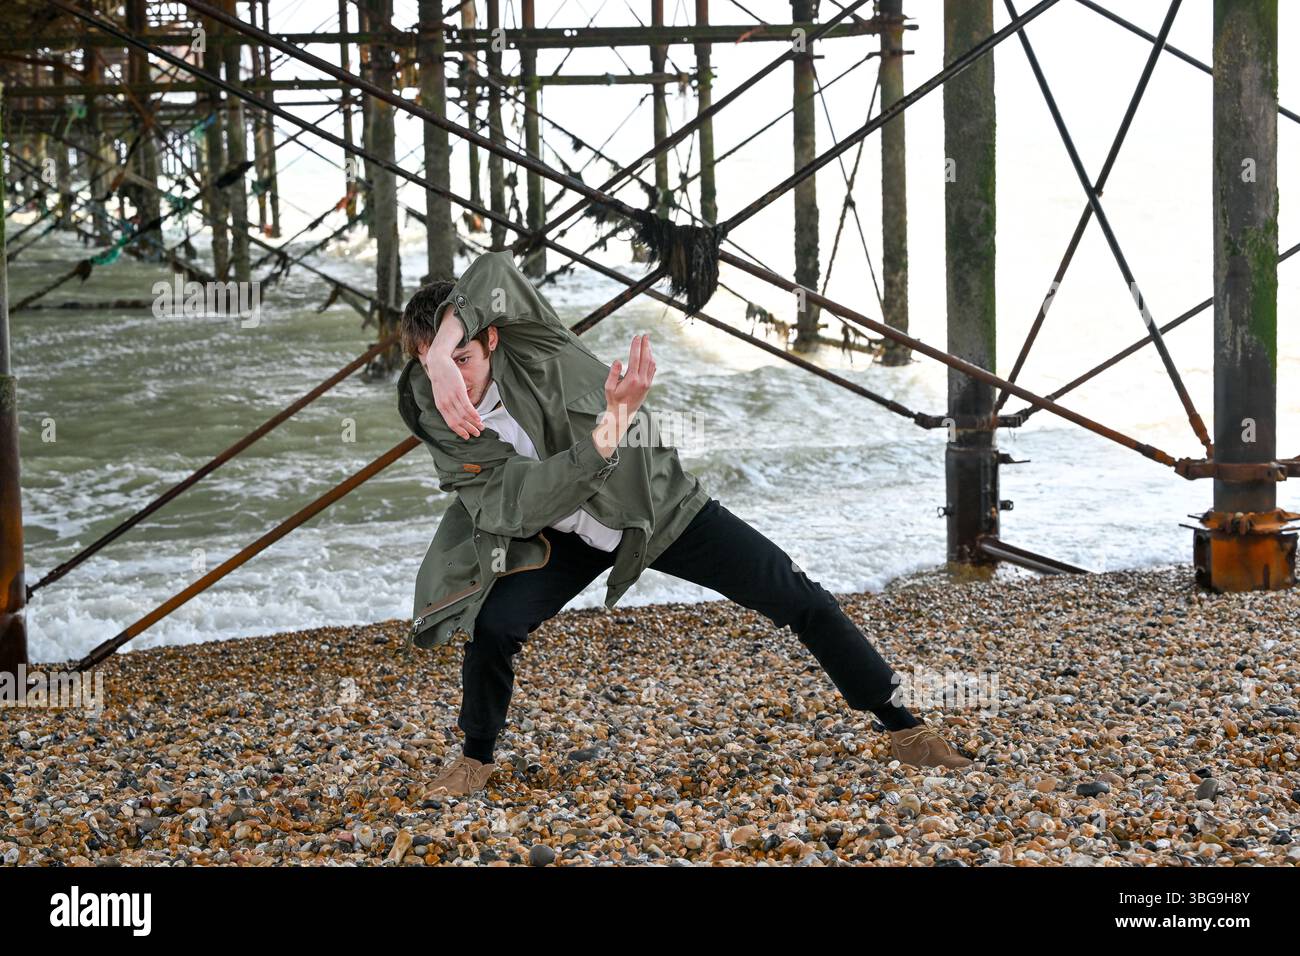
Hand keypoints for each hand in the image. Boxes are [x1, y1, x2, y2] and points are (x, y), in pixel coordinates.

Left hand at [420, 345, 482, 439]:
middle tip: (477, 434)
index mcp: (440, 406)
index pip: (451, 423)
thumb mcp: (441, 393)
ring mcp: (452, 398)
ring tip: (481, 427)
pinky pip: (468, 406)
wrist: (438, 364)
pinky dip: (474, 414)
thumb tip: (457, 411)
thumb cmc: (441, 378)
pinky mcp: (459, 391)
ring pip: (464, 415)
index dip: (460, 431)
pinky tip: (479, 418)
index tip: (467, 436)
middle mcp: (445, 404)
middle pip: (458, 421)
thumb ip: (448, 403)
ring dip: (474, 423)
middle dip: (469, 429)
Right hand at [593, 333, 654, 456]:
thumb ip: (613, 373)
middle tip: (645, 335)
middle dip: (646, 345)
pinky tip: (649, 355)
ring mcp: (647, 383)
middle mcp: (642, 381)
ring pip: (651, 364)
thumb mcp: (609, 387)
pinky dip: (651, 360)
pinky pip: (652, 370)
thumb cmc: (613, 400)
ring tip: (647, 343)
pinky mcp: (649, 386)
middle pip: (646, 358)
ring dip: (649, 352)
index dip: (636, 346)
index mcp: (632, 380)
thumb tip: (618, 360)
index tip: (636, 337)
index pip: (635, 358)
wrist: (623, 414)